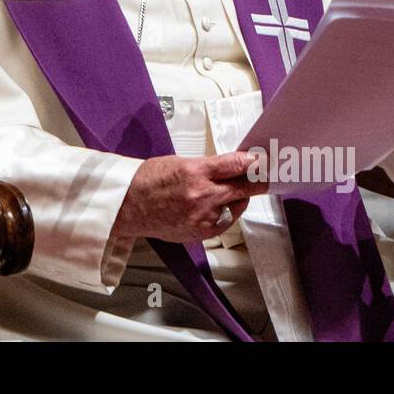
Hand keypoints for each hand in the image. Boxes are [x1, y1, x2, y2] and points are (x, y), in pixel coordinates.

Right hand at [112, 151, 266, 242]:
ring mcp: (202, 217)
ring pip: (235, 207)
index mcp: (194, 172)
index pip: (232, 165)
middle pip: (241, 188)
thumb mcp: (179, 163)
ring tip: (232, 191)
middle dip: (255, 182)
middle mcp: (201, 196)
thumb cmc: (149, 180)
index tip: (261, 161)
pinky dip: (226, 213)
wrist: (128, 206)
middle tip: (264, 178)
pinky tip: (219, 207)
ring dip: (238, 198)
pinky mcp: (200, 232)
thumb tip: (231, 167)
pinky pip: (225, 222)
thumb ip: (207, 167)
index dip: (251, 163)